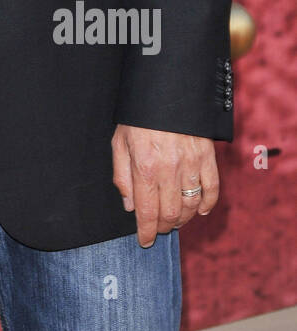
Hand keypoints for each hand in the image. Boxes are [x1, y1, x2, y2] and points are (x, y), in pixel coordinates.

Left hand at [111, 125, 218, 247]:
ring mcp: (191, 164)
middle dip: (163, 227)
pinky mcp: (207, 157)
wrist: (165, 90)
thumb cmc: (138, 117)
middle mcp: (169, 170)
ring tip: (174, 220)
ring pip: (191, 206)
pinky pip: (211, 189)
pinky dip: (207, 205)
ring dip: (183, 219)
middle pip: (170, 213)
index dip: (146, 232)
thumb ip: (122, 176)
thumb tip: (130, 206)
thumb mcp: (119, 143)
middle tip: (158, 228)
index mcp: (144, 167)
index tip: (145, 241)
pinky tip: (199, 211)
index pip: (147, 212)